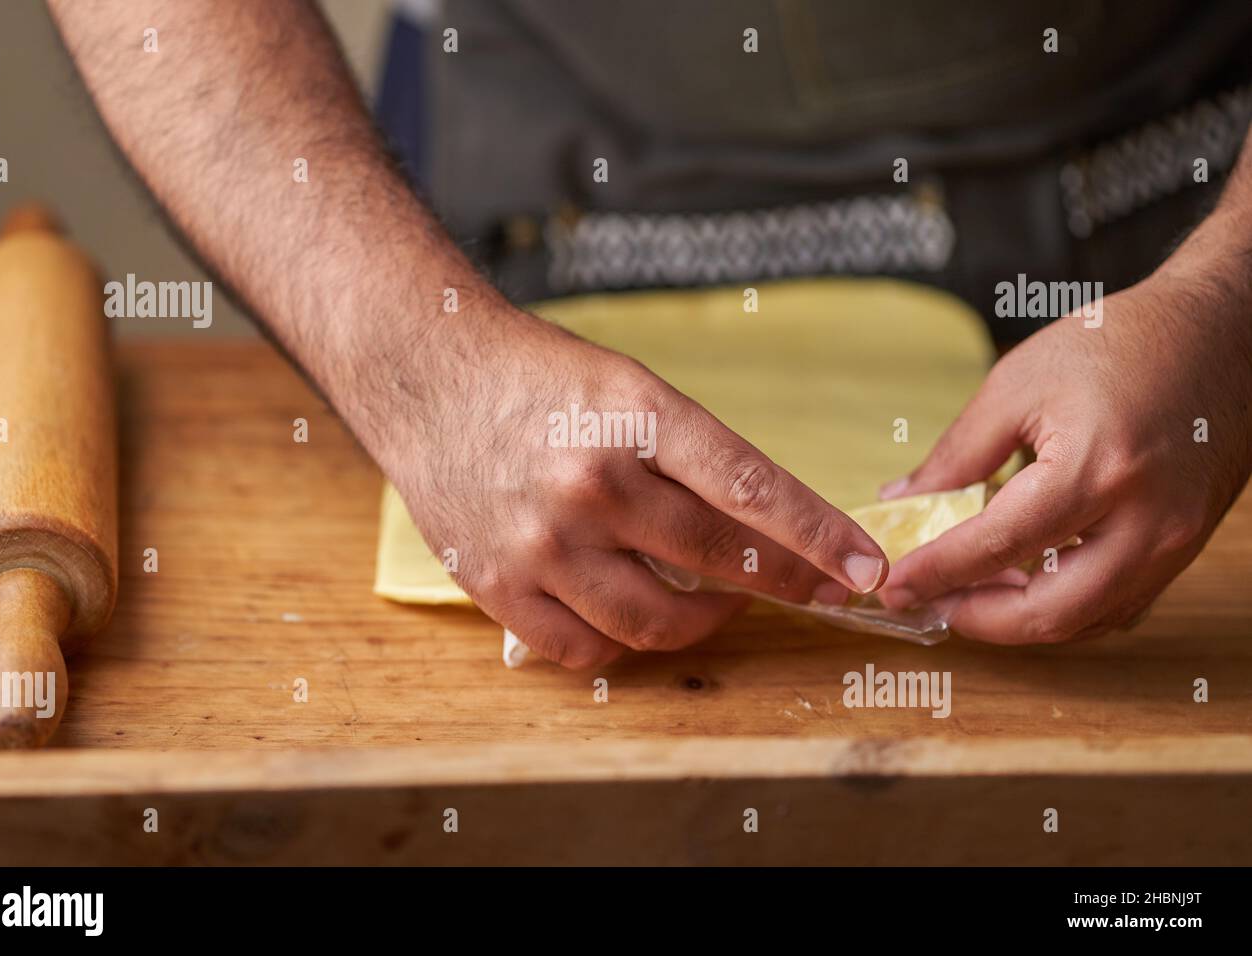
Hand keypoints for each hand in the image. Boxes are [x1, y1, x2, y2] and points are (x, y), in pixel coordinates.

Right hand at [375, 308, 887, 667]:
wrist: (424, 376)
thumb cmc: (535, 378)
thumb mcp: (625, 384)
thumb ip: (689, 454)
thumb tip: (765, 527)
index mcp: (634, 415)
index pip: (750, 487)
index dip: (817, 537)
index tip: (864, 569)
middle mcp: (591, 482)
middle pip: (716, 559)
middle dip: (784, 582)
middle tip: (815, 589)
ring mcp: (542, 541)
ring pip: (657, 620)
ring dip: (705, 620)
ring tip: (716, 601)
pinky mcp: (498, 585)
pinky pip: (587, 648)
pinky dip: (625, 642)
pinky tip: (637, 615)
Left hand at [878, 272, 1251, 642]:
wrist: (1219, 334)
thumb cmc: (1119, 344)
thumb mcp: (1018, 385)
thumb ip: (957, 454)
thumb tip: (904, 501)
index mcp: (1094, 470)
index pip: (997, 546)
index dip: (937, 574)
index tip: (896, 587)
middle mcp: (1144, 520)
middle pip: (1050, 612)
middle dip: (980, 619)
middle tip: (932, 602)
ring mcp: (1172, 542)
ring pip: (1087, 619)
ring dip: (1022, 619)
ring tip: (970, 593)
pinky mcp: (1183, 547)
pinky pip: (1118, 604)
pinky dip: (1065, 606)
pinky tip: (1024, 582)